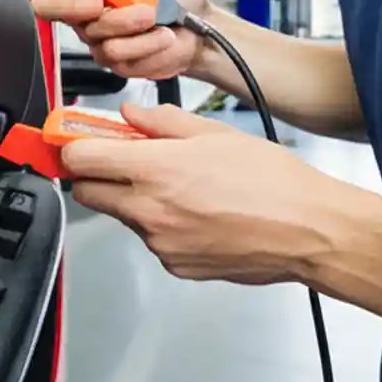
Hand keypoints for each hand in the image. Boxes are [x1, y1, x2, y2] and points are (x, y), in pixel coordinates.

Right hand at [31, 0, 208, 79]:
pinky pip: (123, 57)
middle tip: (100, 1)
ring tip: (157, 16)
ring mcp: (102, 43)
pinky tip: (164, 35)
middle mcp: (88, 17)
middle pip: (57, 15)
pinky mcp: (120, 64)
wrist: (203, 25)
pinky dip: (148, 44)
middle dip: (77, 6)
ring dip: (130, 25)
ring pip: (99, 38)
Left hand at [63, 103, 357, 284]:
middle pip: (88, 191)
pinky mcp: (174, 265)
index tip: (74, 140)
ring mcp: (159, 242)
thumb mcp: (213, 133)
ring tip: (178, 186)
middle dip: (96, 174)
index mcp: (155, 169)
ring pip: (121, 214)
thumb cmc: (271, 181)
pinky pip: (151, 239)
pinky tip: (196, 213)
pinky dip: (161, 225)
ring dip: (133, 198)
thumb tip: (129, 116)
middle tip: (119, 160)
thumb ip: (161, 123)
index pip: (80, 160)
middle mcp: (149, 209)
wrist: (308, 230)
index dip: (74, 147)